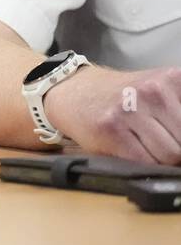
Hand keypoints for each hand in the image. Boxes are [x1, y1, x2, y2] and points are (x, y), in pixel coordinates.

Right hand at [44, 65, 180, 163]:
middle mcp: (153, 90)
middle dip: (177, 150)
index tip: (173, 138)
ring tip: (147, 149)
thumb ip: (180, 110)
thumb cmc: (124, 96)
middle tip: (161, 145)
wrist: (75, 92)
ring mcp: (130, 109)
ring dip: (162, 160)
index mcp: (172, 78)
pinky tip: (133, 152)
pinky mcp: (111, 129)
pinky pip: (145, 162)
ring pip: (170, 155)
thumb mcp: (161, 90)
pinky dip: (145, 166)